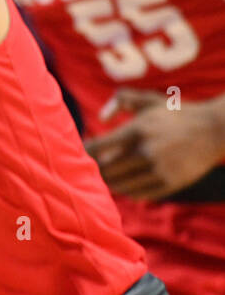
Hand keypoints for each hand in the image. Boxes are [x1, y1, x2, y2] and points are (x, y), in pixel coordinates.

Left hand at [84, 88, 224, 199]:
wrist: (215, 130)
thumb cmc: (176, 115)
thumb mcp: (150, 100)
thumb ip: (121, 100)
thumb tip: (101, 119)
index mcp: (139, 129)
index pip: (98, 148)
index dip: (85, 153)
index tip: (82, 152)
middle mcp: (147, 151)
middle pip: (106, 170)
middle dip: (96, 171)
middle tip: (91, 170)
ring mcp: (160, 169)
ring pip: (120, 185)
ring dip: (110, 183)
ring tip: (107, 178)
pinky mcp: (171, 183)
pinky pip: (139, 194)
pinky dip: (129, 191)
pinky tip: (127, 184)